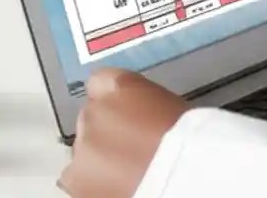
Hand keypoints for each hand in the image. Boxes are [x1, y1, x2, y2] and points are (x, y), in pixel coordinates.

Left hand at [58, 68, 190, 197]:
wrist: (182, 177)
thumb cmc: (191, 141)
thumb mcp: (173, 108)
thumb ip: (146, 106)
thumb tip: (142, 118)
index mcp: (120, 87)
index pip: (101, 81)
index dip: (114, 99)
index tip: (127, 113)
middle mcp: (94, 112)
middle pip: (92, 117)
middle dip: (107, 130)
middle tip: (131, 147)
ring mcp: (81, 147)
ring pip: (84, 149)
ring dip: (100, 156)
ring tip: (126, 170)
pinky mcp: (75, 180)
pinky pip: (78, 178)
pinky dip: (93, 182)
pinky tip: (116, 185)